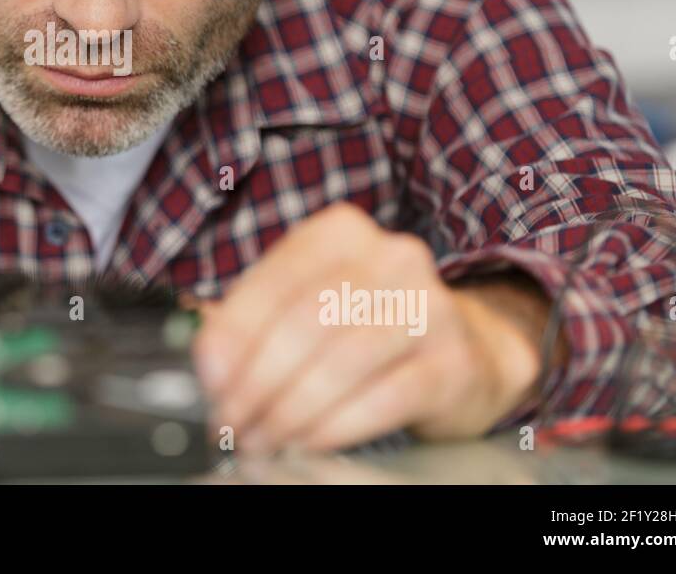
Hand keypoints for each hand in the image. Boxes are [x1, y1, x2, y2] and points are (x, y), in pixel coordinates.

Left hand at [193, 202, 549, 453]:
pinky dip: (335, 427)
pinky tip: (308, 442)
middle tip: (231, 421)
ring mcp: (429, 307)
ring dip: (289, 411)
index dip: (233, 335)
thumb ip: (256, 322)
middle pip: (304, 322)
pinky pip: (383, 398)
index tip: (208, 379)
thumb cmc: (368, 325)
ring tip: (263, 439)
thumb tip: (206, 362)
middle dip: (256, 382)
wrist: (469, 349)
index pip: (273, 281)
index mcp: (340, 232)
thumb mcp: (311, 303)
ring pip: (341, 362)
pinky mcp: (453, 361)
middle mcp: (390, 258)